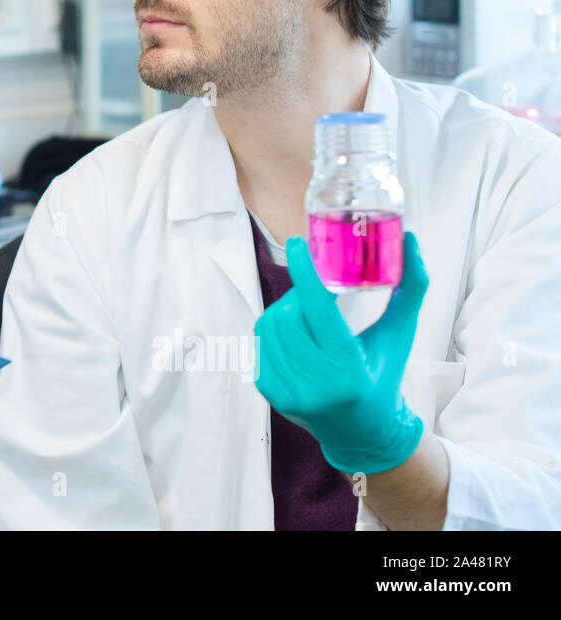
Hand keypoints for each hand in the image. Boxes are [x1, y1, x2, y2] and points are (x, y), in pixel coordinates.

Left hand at [253, 230, 429, 474]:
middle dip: (298, 293)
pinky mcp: (272, 394)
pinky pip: (262, 344)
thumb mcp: (399, 335)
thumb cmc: (384, 375)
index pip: (318, 311)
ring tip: (307, 311)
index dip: (305, 273)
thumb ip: (410, 289)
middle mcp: (316, 385)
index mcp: (348, 369)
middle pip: (289, 314)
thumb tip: (411, 240)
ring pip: (270, 326)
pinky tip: (296, 335)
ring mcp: (289, 392)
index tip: (297, 245)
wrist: (363, 433)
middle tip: (313, 289)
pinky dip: (276, 332)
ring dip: (285, 310)